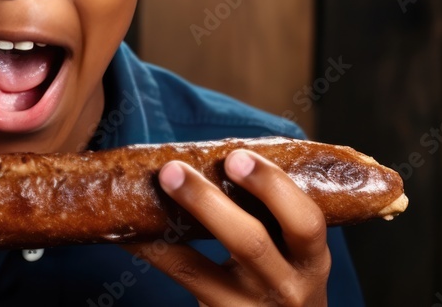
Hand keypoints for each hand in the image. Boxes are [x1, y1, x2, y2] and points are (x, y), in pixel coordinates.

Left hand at [124, 149, 329, 305]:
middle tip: (173, 169)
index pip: (305, 222)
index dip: (273, 187)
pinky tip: (130, 229)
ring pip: (200, 270)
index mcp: (312, 260)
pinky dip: (151, 251)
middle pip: (249, 243)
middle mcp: (286, 289)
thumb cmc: (284, 276)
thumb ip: (274, 212)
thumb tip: (223, 151)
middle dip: (208, 203)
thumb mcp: (295, 251)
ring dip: (164, 229)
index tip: (237, 155)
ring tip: (143, 195)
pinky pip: (179, 281)